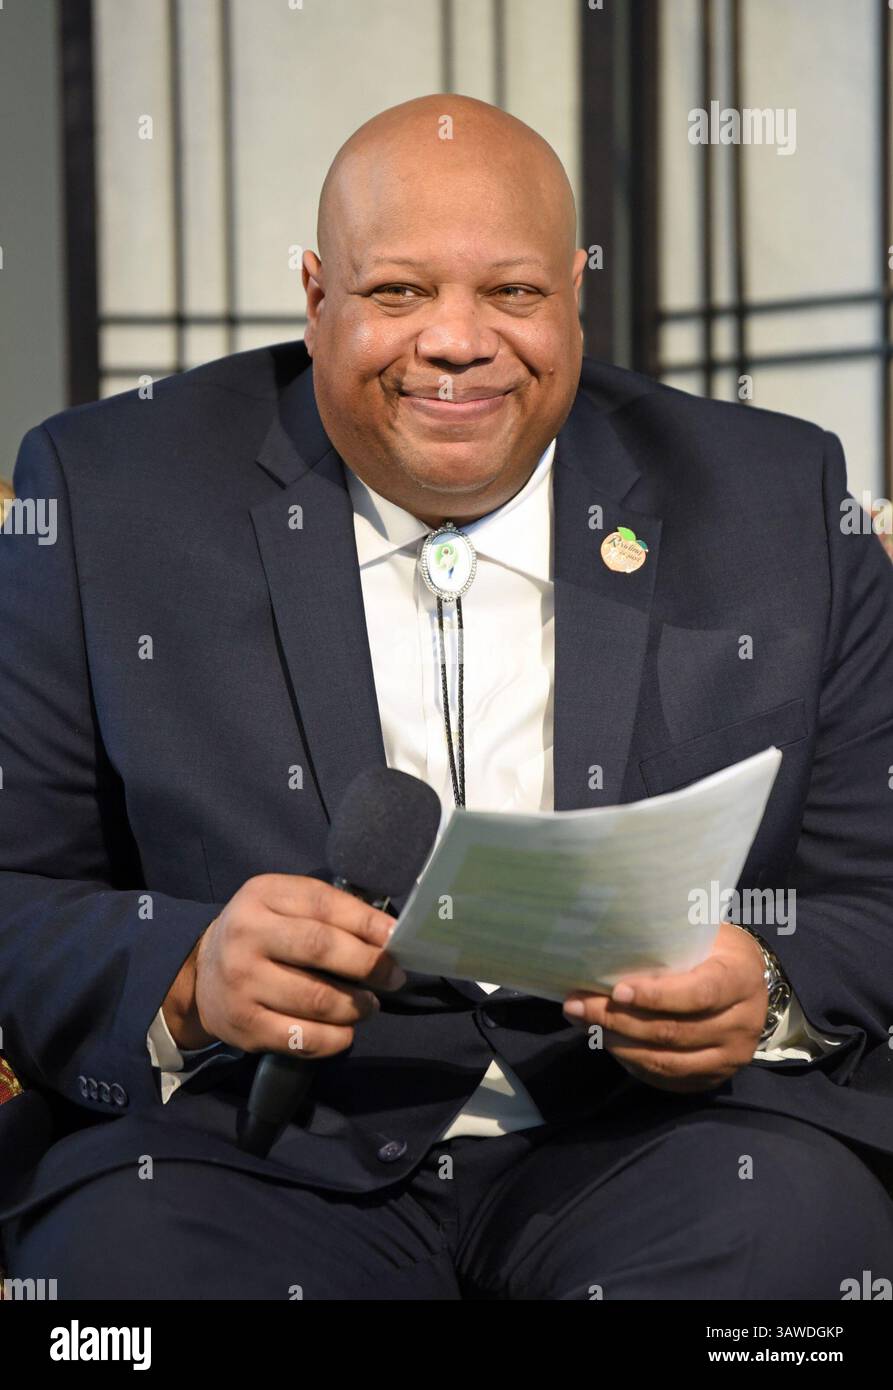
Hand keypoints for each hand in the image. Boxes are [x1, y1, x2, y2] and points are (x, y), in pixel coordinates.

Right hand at [163, 874, 405, 1057]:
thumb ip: (329, 910)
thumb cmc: (262, 932)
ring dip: (356, 1006)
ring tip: (369, 1005)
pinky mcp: (244, 1025)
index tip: (397, 937)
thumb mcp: (284, 903)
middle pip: (320, 948)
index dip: (367, 922)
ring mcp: (242, 983)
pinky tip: (345, 1031)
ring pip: (316, 999)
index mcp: (262, 895)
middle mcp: (246, 935)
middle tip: (393, 977)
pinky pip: (302, 1038)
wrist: (201, 973)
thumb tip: (387, 934)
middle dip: (369, 964)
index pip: (323, 904)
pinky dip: (335, 1039)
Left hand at [562, 921, 768, 1092]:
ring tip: (584, 1023)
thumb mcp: (700, 935)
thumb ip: (666, 945)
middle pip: (674, 1031)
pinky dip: (632, 1062)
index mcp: (740, 979)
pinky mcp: (714, 1078)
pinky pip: (667, 1078)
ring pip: (666, 1060)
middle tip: (578, 1005)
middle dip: (619, 1020)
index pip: (699, 993)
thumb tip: (603, 953)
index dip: (656, 996)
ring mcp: (730, 1057)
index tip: (616, 991)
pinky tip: (608, 1043)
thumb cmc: (713, 949)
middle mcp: (742, 1024)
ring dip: (618, 1044)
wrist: (747, 982)